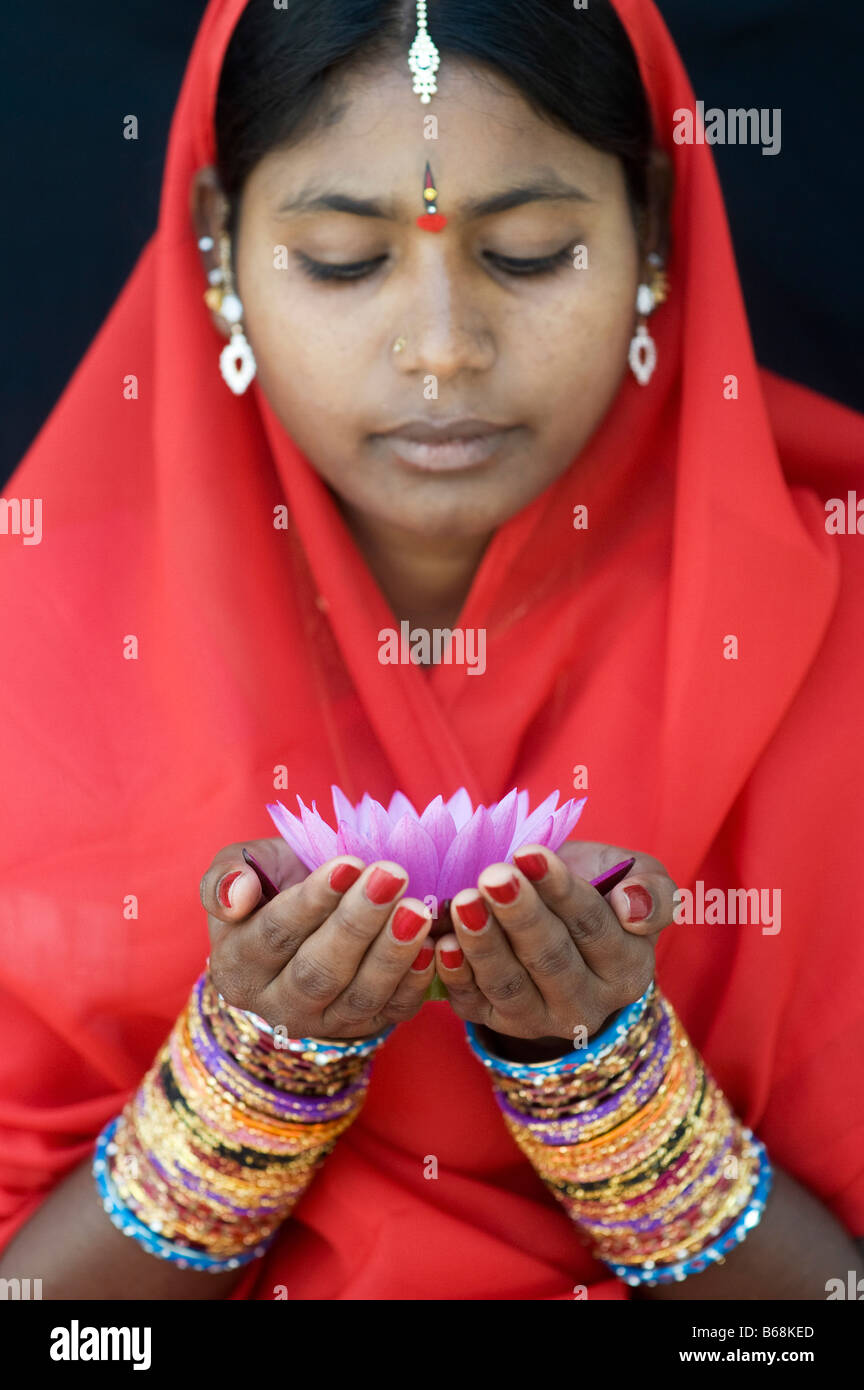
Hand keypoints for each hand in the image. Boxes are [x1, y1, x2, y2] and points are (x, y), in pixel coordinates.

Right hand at [200, 838, 433, 1039]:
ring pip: (358, 996)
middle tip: (392, 876)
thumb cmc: (272, 887)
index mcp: (237, 964)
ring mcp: (323, 1023)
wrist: (302, 924)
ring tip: (418, 909)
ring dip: (391, 953)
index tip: (349, 863)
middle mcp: (275, 1004)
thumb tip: (237, 894)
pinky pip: (393, 1012)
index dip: (312, 901)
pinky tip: (432, 947)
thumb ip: (225, 878)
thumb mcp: (239, 869)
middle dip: (357, 923)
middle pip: (317, 971)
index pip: (274, 934)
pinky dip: (415, 982)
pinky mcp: (365, 1026)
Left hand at [433, 840, 676, 1055]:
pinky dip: (455, 974)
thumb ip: (653, 892)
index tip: (530, 853)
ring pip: (509, 985)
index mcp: (626, 969)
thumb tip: (632, 905)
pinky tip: (442, 942)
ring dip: (484, 942)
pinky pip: (472, 1003)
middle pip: (551, 960)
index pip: (594, 929)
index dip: (562, 890)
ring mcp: (537, 1018)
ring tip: (464, 901)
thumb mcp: (639, 880)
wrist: (557, 918)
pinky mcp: (494, 1021)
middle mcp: (586, 1005)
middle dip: (519, 915)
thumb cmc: (598, 889)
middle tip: (493, 876)